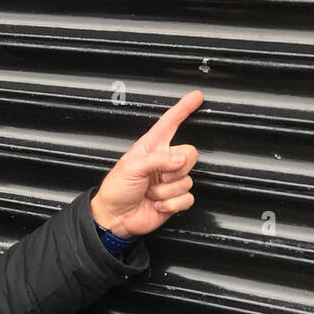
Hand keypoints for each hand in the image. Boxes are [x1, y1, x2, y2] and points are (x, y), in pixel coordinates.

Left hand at [89, 90, 202, 238]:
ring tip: (150, 194)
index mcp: (151, 147)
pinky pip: (188, 198)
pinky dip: (171, 204)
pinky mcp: (176, 198)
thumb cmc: (117, 189)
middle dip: (174, 169)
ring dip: (166, 192)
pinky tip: (157, 205)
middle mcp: (164, 161)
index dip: (183, 109)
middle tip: (156, 178)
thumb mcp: (131, 168)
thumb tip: (181, 159)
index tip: (197, 96)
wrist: (116, 217)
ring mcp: (171, 180)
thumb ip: (157, 160)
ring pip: (188, 180)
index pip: (170, 123)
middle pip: (190, 153)